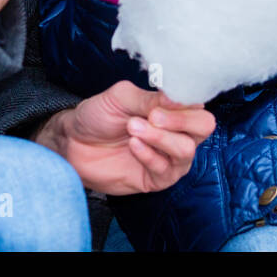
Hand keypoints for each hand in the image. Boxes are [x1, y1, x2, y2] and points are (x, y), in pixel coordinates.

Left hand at [36, 81, 214, 195]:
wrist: (73, 142)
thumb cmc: (98, 115)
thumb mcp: (121, 97)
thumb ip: (150, 98)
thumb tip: (178, 98)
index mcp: (172, 108)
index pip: (198, 103)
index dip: (186, 101)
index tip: (164, 101)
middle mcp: (177, 132)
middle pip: (204, 126)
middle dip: (181, 120)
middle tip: (153, 116)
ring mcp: (169, 157)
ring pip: (186, 150)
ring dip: (160, 138)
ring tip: (133, 128)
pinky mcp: (156, 179)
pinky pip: (166, 170)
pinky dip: (149, 155)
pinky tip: (133, 145)